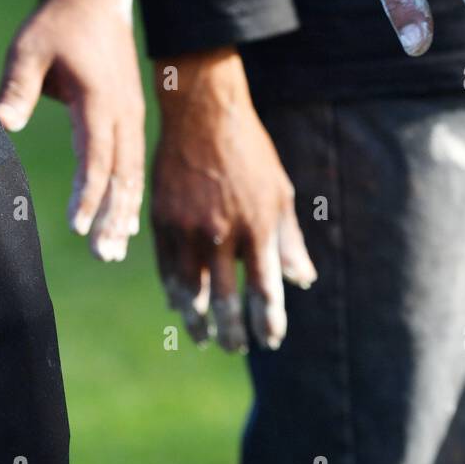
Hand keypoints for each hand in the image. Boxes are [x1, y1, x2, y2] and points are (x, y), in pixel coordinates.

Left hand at [0, 0, 144, 261]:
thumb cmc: (56, 24)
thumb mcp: (29, 48)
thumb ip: (17, 87)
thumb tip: (2, 124)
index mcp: (100, 97)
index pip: (97, 155)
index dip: (90, 193)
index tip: (78, 227)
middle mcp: (124, 110)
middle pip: (123, 172)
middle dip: (114, 215)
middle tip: (104, 254)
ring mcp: (132, 112)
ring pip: (133, 170)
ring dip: (125, 210)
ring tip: (115, 249)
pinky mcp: (131, 114)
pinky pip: (134, 160)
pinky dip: (131, 192)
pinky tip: (125, 221)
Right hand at [152, 49, 315, 351]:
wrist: (203, 116)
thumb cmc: (250, 154)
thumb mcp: (280, 193)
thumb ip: (289, 241)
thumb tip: (303, 281)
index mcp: (257, 227)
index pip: (264, 290)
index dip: (268, 321)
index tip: (271, 340)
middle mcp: (222, 233)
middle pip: (226, 300)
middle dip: (233, 332)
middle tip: (237, 348)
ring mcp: (188, 229)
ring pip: (191, 292)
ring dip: (198, 322)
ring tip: (204, 339)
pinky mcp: (162, 221)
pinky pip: (166, 270)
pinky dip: (174, 293)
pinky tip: (181, 307)